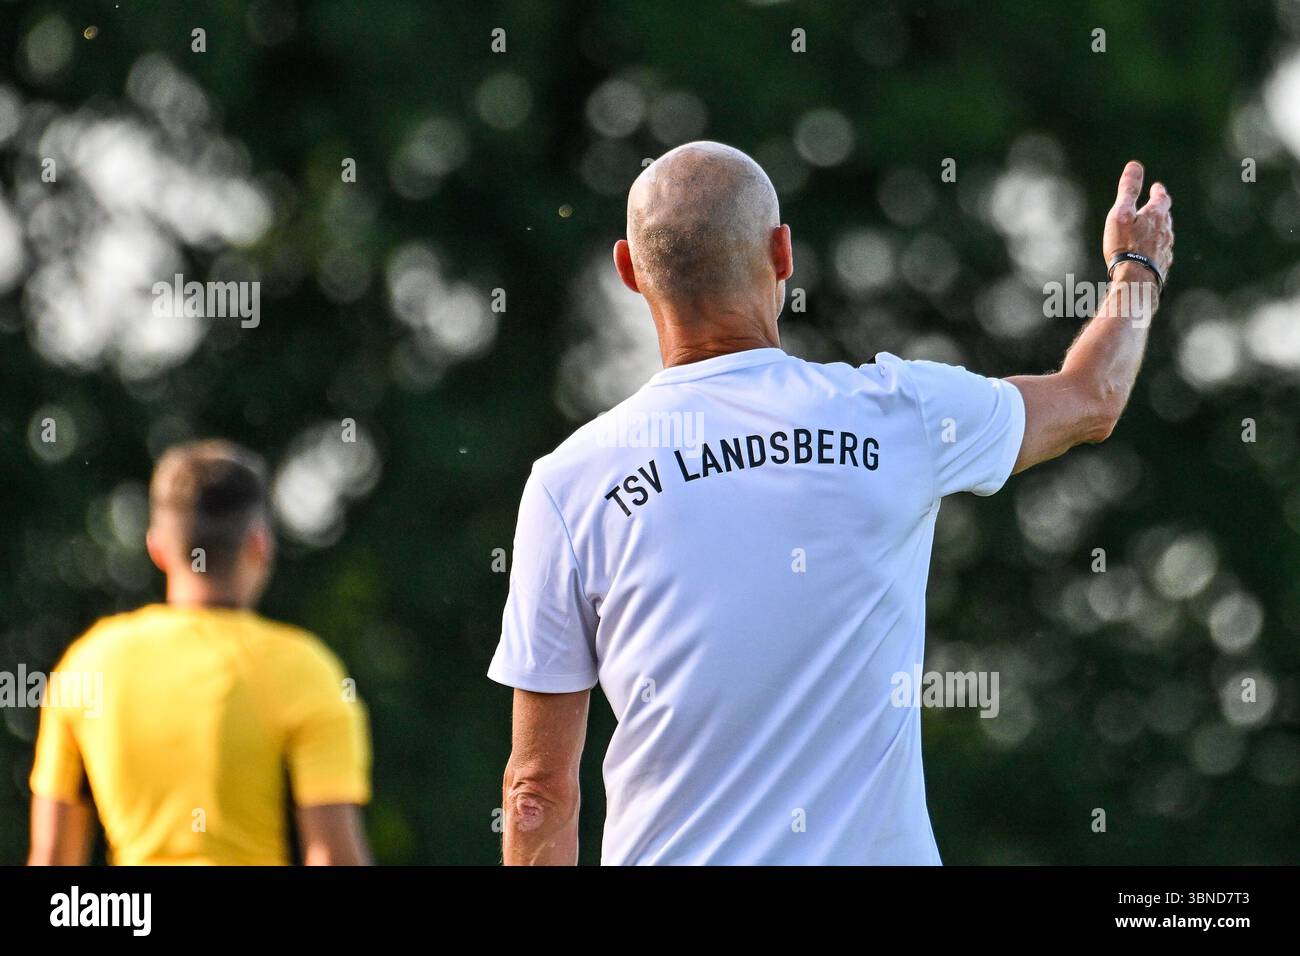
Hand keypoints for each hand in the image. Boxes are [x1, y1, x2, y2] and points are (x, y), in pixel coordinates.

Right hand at [1102, 160, 1173, 279]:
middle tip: (1156, 207)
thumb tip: (1134, 165)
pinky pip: (1161, 253)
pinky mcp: (1162, 266)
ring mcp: (1165, 250)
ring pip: (1165, 235)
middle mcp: (1165, 231)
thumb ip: (1128, 190)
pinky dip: (1156, 249)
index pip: (1161, 198)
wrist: (1135, 280)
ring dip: (1159, 230)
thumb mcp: (1121, 213)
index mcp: (1156, 216)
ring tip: (1152, 230)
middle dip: (1160, 211)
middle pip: (1165, 217)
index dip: (1158, 192)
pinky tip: (1150, 254)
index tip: (1156, 187)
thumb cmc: (1125, 245)